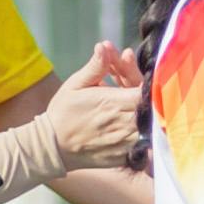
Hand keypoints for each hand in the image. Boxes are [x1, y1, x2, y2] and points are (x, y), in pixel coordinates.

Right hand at [43, 43, 145, 170]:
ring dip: (144, 111)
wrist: (53, 147)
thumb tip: (104, 46)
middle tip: (127, 85)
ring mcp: (127, 142)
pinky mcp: (127, 156)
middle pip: (150, 105)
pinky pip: (145, 142)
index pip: (146, 91)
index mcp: (112, 103)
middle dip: (143, 92)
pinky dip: (142, 129)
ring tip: (125, 101)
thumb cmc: (63, 112)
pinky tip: (132, 120)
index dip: (147, 82)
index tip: (140, 77)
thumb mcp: (75, 84)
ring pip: (149, 123)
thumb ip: (95, 67)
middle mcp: (124, 124)